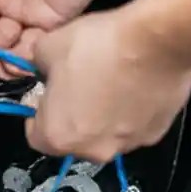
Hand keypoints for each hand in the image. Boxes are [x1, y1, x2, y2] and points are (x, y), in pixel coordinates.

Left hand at [25, 8, 190, 163]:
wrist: (155, 41)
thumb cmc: (96, 47)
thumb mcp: (47, 47)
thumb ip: (36, 66)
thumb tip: (42, 69)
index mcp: (58, 137)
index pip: (34, 135)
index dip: (37, 112)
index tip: (46, 93)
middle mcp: (93, 150)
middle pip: (72, 138)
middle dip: (71, 114)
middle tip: (78, 83)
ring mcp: (128, 145)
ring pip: (105, 133)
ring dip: (102, 114)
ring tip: (109, 80)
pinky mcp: (156, 133)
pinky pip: (134, 125)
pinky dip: (130, 111)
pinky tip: (133, 84)